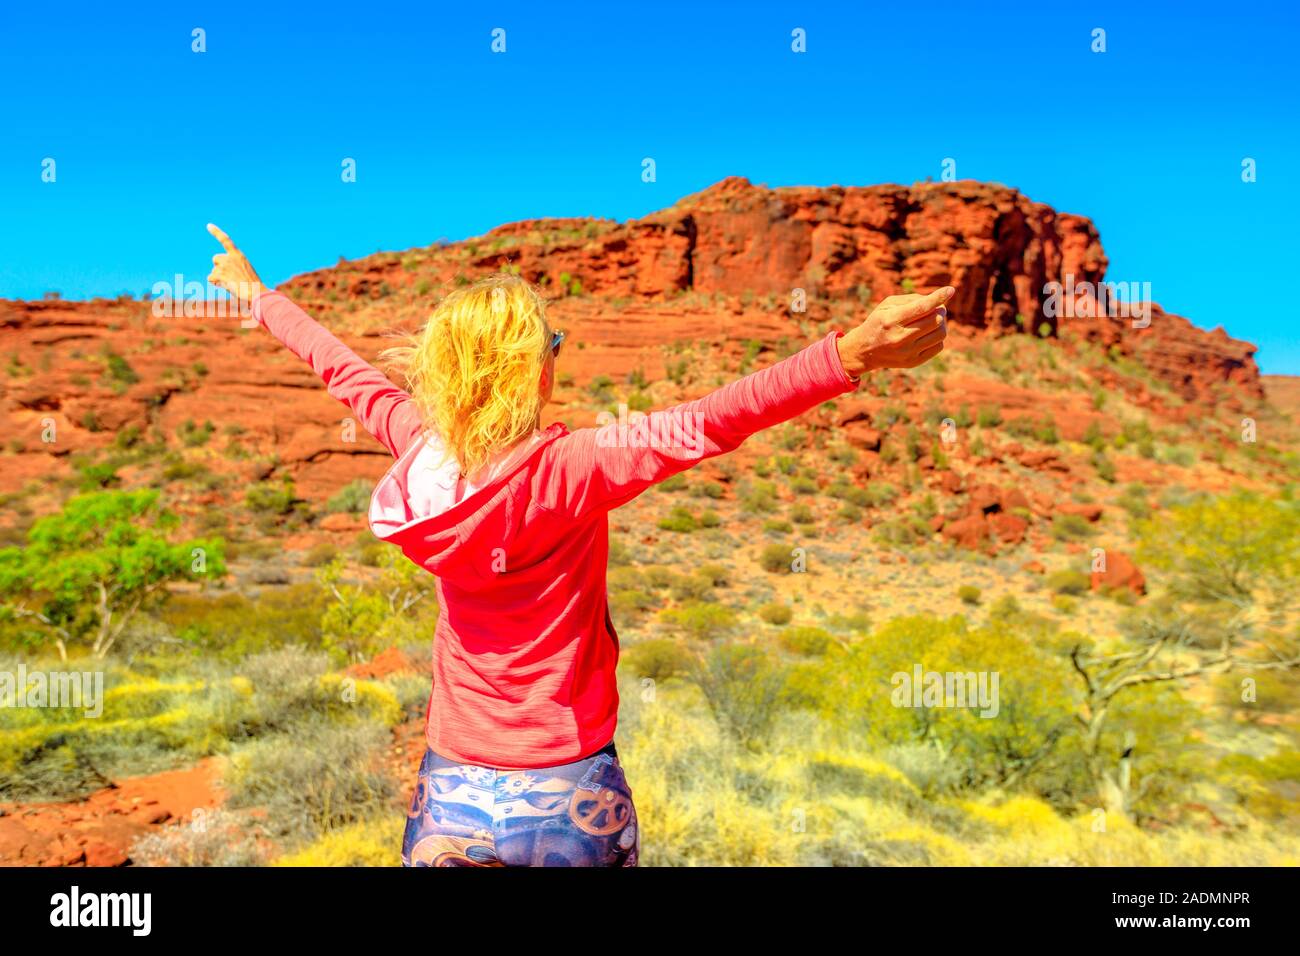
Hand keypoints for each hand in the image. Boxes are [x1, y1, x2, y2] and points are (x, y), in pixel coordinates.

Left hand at [206, 223, 267, 306]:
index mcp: (238, 255)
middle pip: (216, 259)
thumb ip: (233, 267)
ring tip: (232, 284)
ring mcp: (224, 265)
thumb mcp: (245, 272)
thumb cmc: (252, 286)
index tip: (208, 226)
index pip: (226, 240)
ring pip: (214, 271)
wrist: (255, 293)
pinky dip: (216, 283)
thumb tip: (216, 275)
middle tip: (230, 277)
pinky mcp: (219, 274)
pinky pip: (210, 279)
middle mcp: (230, 258)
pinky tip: (227, 286)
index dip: (216, 232)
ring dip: (220, 278)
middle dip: (218, 267)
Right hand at [837, 286, 953, 376]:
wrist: (864, 350)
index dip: (938, 297)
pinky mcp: (913, 362)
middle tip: (936, 308)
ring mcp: (907, 353)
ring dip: (941, 323)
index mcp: (891, 320)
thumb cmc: (879, 322)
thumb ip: (912, 299)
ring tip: (934, 320)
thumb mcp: (887, 305)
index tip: (950, 290)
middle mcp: (899, 338)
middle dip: (940, 310)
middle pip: (935, 320)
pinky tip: (928, 333)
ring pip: (940, 334)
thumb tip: (938, 301)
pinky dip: (937, 337)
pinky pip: (938, 346)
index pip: (921, 307)